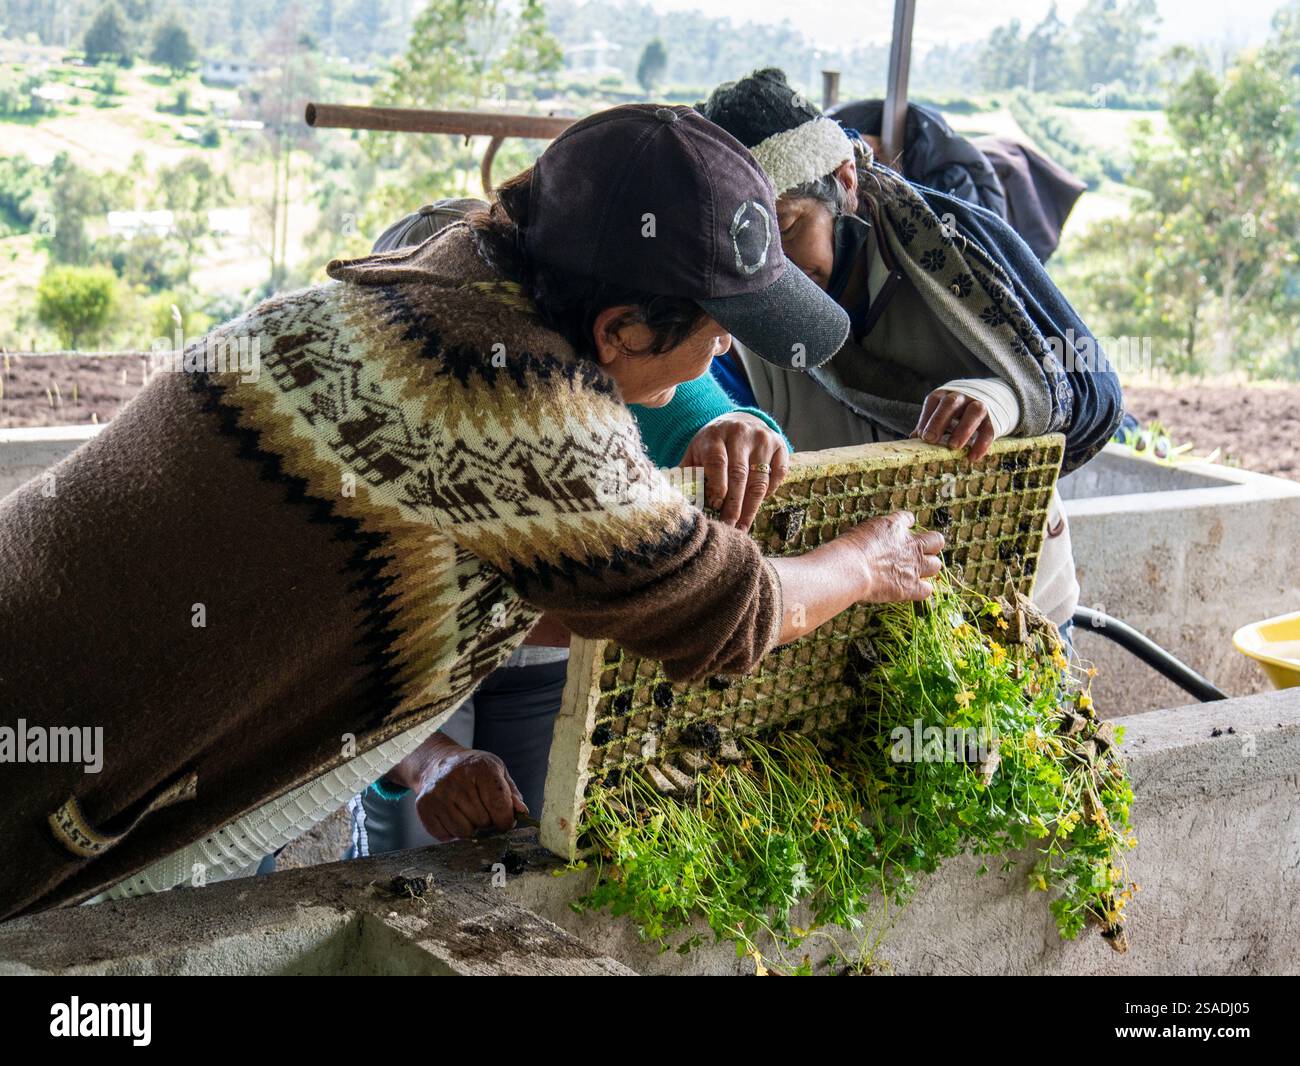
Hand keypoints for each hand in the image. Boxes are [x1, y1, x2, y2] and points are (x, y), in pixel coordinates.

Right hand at [410, 741, 527, 841]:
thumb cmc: (473, 769)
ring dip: (470, 828)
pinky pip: (446, 836)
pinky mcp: (424, 806)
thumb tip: (522, 812)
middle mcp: (457, 779)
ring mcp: (438, 793)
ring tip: (468, 812)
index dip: (506, 820)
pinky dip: (452, 832)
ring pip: (464, 832)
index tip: (506, 821)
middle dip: (487, 822)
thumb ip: (511, 793)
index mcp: (480, 768)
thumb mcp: (497, 771)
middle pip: (483, 822)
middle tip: (482, 810)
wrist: (438, 762)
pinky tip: (453, 816)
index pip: (499, 806)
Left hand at [680, 412, 788, 529]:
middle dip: (734, 505)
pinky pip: (779, 474)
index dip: (717, 485)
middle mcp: (740, 433)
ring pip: (760, 479)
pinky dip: (770, 492)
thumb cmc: (711, 446)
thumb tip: (679, 502)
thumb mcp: (695, 453)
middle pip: (739, 474)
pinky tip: (758, 503)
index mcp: (714, 435)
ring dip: (751, 506)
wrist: (738, 422)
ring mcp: (763, 438)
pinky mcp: (780, 445)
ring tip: (743, 526)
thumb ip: (687, 475)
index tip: (715, 506)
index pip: (717, 461)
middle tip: (729, 527)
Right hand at [835, 510, 943, 602]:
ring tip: (913, 572)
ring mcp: (914, 566)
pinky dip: (920, 590)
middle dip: (929, 546)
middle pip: (937, 540)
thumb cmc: (848, 549)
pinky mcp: (912, 587)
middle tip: (916, 553)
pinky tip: (910, 589)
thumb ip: (872, 534)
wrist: (851, 568)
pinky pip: (928, 590)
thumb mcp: (859, 531)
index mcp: (895, 526)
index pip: (908, 519)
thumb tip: (871, 541)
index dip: (906, 525)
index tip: (902, 530)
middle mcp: (911, 545)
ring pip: (936, 565)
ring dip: (926, 568)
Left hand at [911, 389, 996, 460]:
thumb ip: (930, 425)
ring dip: (963, 429)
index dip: (926, 417)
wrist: (995, 399)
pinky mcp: (994, 418)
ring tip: (953, 447)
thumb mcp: (944, 414)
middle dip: (939, 420)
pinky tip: (973, 457)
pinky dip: (981, 443)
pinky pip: (989, 429)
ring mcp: (980, 405)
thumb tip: (912, 441)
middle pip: (951, 403)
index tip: (921, 436)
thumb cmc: (960, 411)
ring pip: (974, 412)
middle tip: (930, 439)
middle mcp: (963, 397)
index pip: (934, 401)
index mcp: (946, 395)